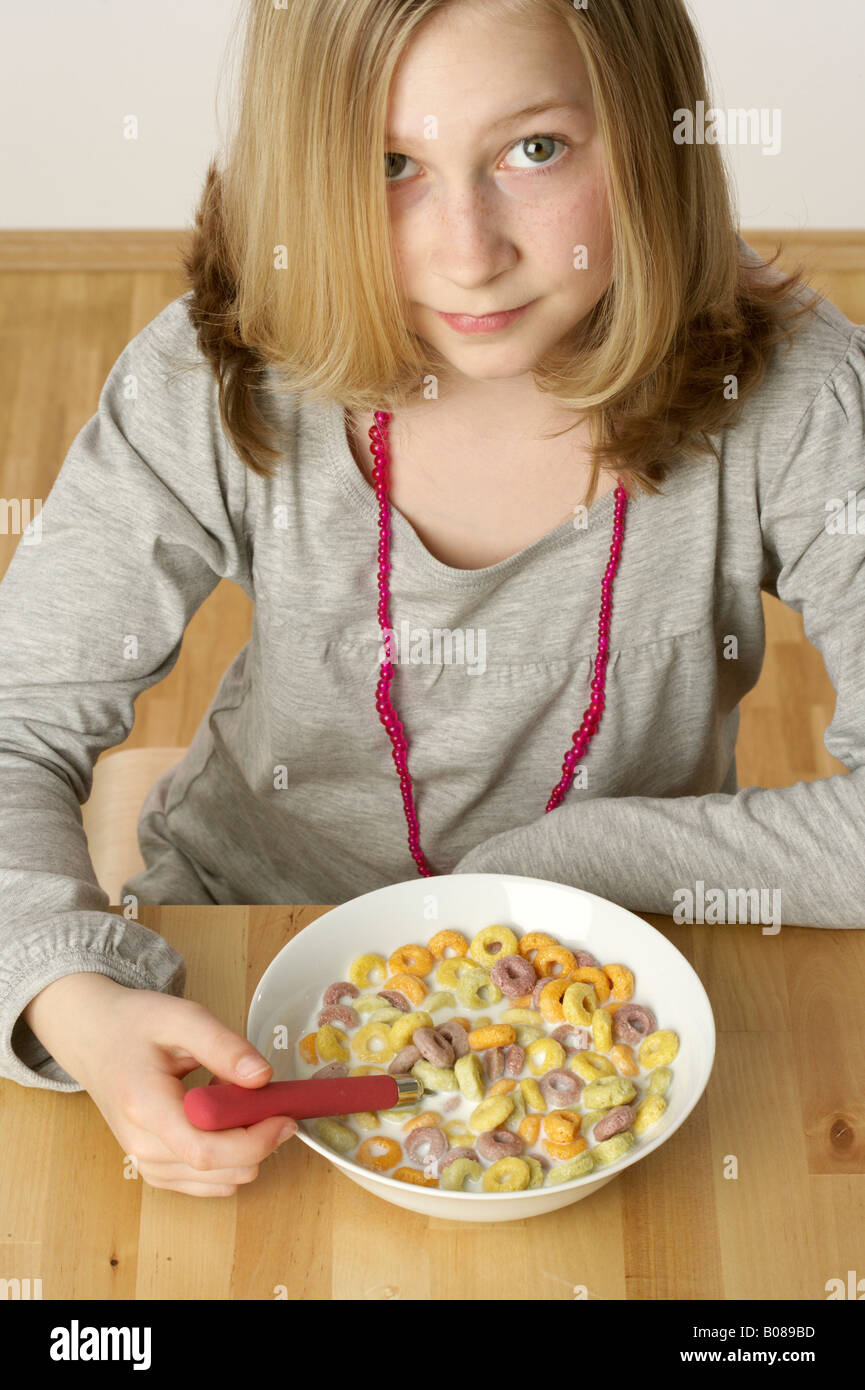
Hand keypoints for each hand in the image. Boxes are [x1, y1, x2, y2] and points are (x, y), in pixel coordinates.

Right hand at [23, 972, 297, 1196]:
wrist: (95, 1039)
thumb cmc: (135, 1025)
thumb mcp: (182, 1017)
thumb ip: (224, 1046)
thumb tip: (264, 1077)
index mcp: (144, 1106)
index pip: (205, 1150)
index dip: (255, 1141)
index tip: (285, 1115)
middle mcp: (141, 1146)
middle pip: (218, 1170)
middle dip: (259, 1141)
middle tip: (267, 1098)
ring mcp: (146, 1164)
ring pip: (220, 1182)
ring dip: (245, 1148)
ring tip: (231, 1101)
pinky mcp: (155, 1171)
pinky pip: (209, 1183)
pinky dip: (230, 1158)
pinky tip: (222, 1121)